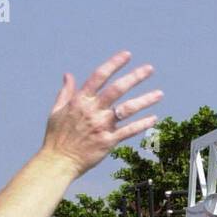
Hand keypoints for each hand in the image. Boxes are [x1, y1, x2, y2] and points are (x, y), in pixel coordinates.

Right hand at [41, 51, 162, 180]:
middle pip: (117, 89)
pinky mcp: (108, 141)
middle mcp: (92, 111)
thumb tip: (68, 75)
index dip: (114, 64)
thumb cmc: (56, 136)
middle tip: (150, 69)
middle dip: (135, 77)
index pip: (99, 76)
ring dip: (145, 100)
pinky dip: (142, 124)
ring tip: (160, 94)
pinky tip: (153, 118)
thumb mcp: (57, 111)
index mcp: (80, 101)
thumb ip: (65, 92)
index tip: (127, 55)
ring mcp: (101, 126)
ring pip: (127, 109)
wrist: (58, 161)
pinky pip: (129, 131)